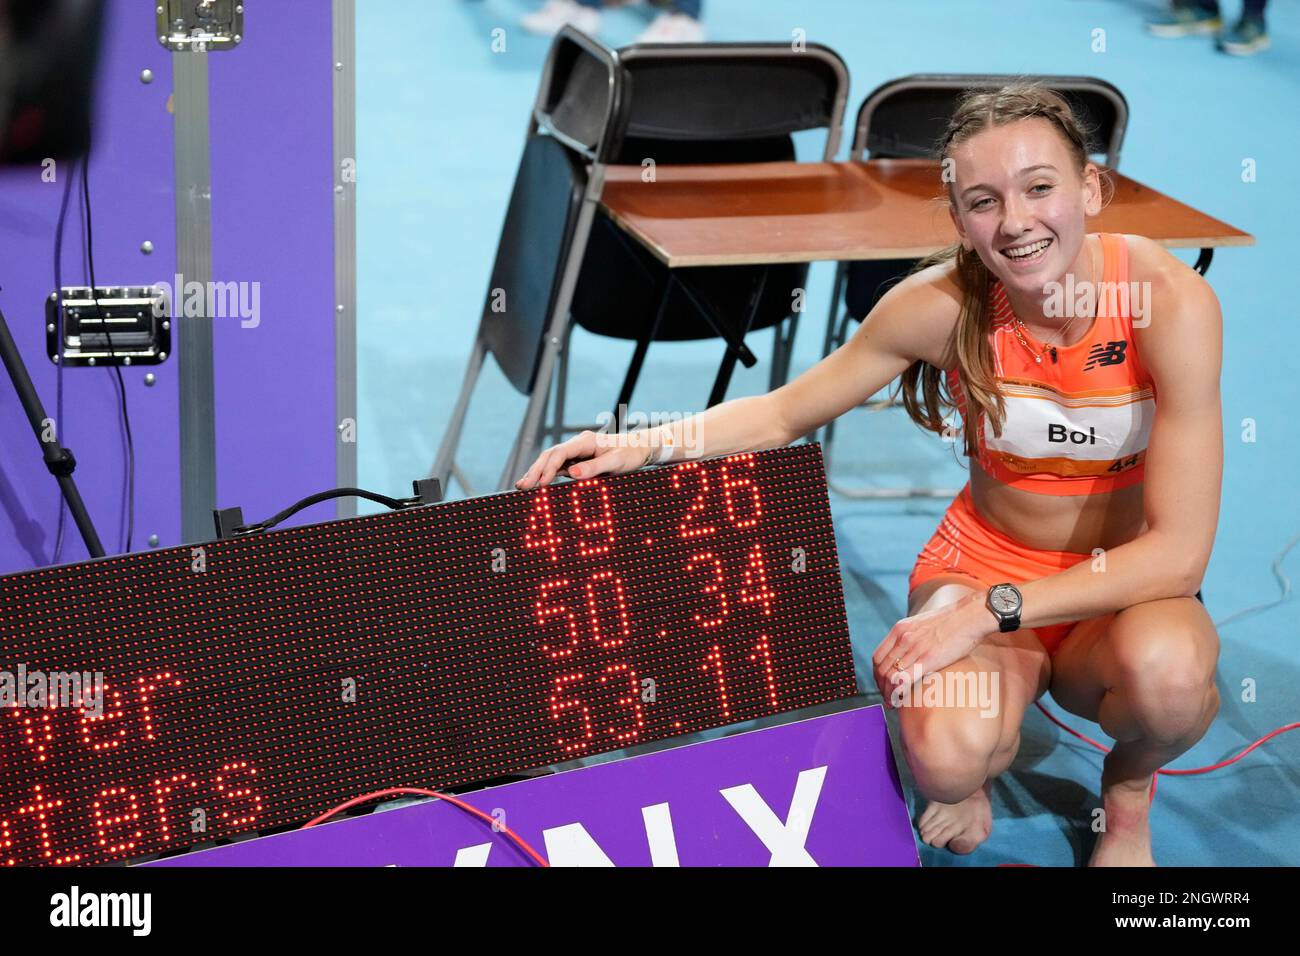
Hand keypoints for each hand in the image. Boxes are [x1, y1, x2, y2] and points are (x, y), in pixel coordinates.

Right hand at [515, 429, 654, 489]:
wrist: (640, 449)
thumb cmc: (630, 454)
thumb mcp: (616, 462)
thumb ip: (594, 468)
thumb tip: (572, 474)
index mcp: (585, 441)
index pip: (559, 453)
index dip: (548, 468)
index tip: (540, 483)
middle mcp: (577, 444)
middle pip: (550, 455)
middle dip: (535, 470)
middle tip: (522, 486)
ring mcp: (576, 452)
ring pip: (551, 461)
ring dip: (537, 473)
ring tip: (523, 486)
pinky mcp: (577, 461)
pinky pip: (558, 467)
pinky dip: (546, 475)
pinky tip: (537, 484)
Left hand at [870, 592, 995, 707]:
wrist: (970, 615)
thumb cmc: (952, 621)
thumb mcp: (922, 624)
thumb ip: (910, 636)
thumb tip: (907, 652)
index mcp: (900, 629)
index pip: (877, 657)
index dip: (877, 675)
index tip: (882, 685)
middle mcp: (903, 638)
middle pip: (881, 669)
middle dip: (881, 687)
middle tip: (886, 698)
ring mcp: (914, 648)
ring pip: (890, 676)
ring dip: (888, 693)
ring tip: (892, 702)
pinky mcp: (928, 659)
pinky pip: (904, 679)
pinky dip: (897, 692)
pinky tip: (900, 700)